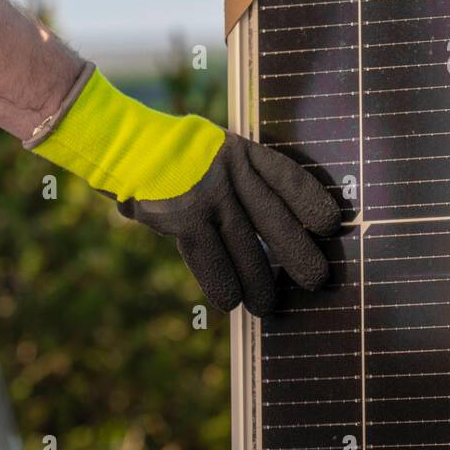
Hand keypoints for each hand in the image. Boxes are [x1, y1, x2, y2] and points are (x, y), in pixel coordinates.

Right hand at [26, 65, 339, 315]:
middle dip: (298, 251)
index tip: (333, 224)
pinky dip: (221, 281)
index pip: (287, 175)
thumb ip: (238, 178)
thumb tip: (273, 224)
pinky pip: (210, 257)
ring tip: (270, 306)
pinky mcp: (182, 215)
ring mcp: (207, 193)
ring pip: (246, 245)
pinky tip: (231, 302)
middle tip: (319, 280)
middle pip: (275, 217)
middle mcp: (231, 170)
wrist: (116, 142)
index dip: (312, 200)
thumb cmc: (169, 156)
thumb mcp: (210, 153)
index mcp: (242, 151)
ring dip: (261, 280)